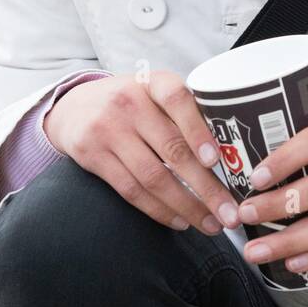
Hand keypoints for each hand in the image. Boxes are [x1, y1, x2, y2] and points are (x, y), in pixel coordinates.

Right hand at [43, 71, 240, 234]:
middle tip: (230, 213)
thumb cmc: (132, 103)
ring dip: (186, 206)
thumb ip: (186, 112)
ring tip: (211, 224)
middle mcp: (129, 103)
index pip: (178, 100)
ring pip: (153, 177)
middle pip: (172, 150)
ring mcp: (108, 129)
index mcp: (153, 82)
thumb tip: (233, 155)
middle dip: (206, 187)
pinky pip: (131, 190)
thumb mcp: (155, 93)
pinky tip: (180, 220)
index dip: (198, 130)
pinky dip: (158, 210)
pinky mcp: (92, 156)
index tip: (216, 160)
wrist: (73, 106)